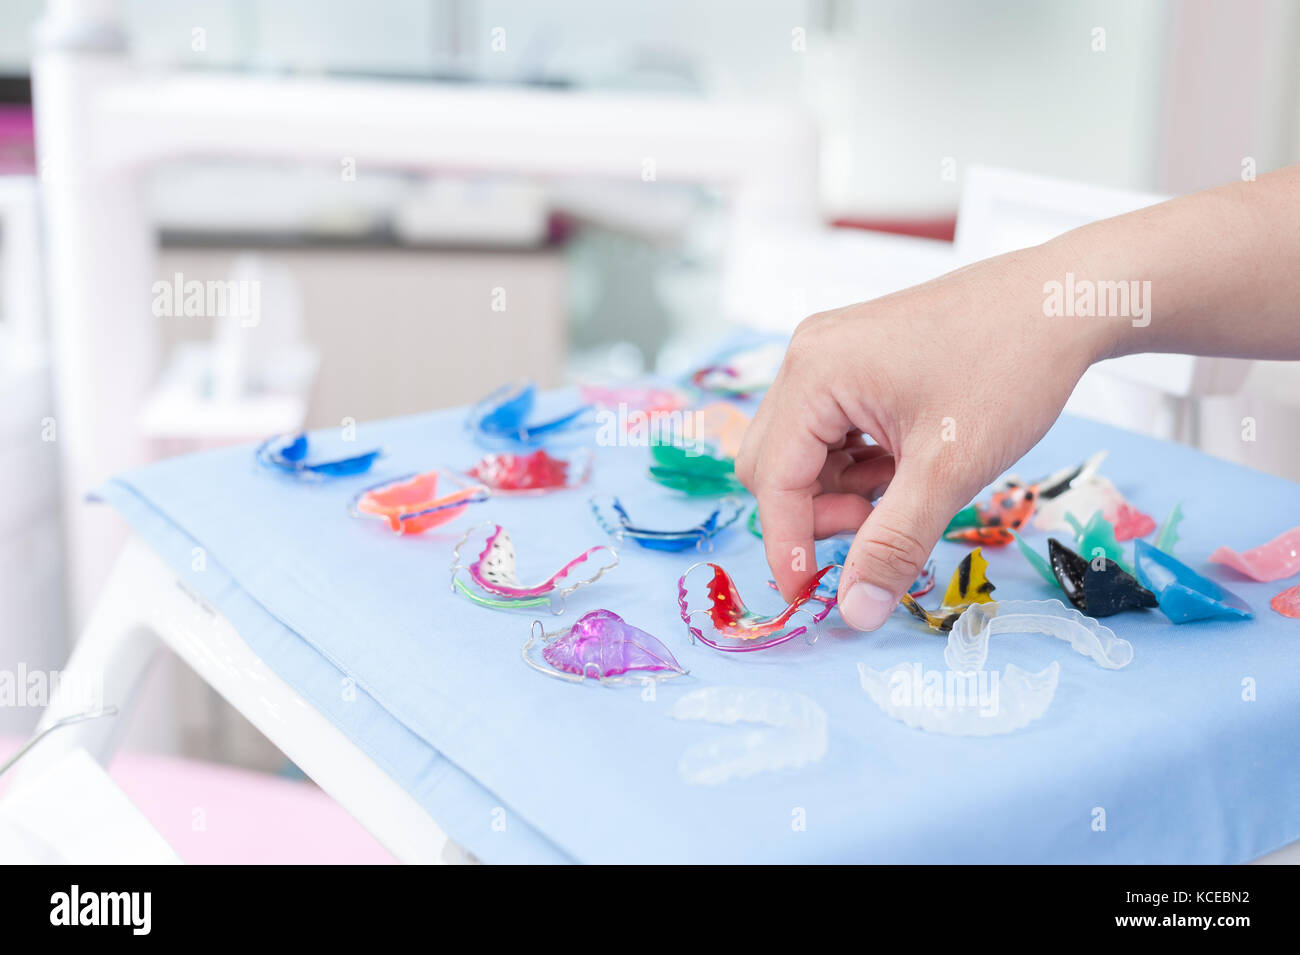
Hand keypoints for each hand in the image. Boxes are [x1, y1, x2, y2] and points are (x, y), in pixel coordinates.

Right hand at [736, 246, 1105, 630]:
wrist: (1063, 301)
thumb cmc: (1009, 369)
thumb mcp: (949, 470)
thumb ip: (893, 544)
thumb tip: (854, 613)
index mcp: (814, 375)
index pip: (772, 480)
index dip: (786, 546)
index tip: (810, 598)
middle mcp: (808, 357)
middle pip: (773, 464)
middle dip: (814, 512)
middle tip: (876, 529)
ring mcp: (830, 354)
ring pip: (802, 451)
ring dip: (841, 490)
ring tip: (907, 489)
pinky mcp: (854, 359)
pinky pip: (830, 429)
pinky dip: (858, 463)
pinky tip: (906, 465)